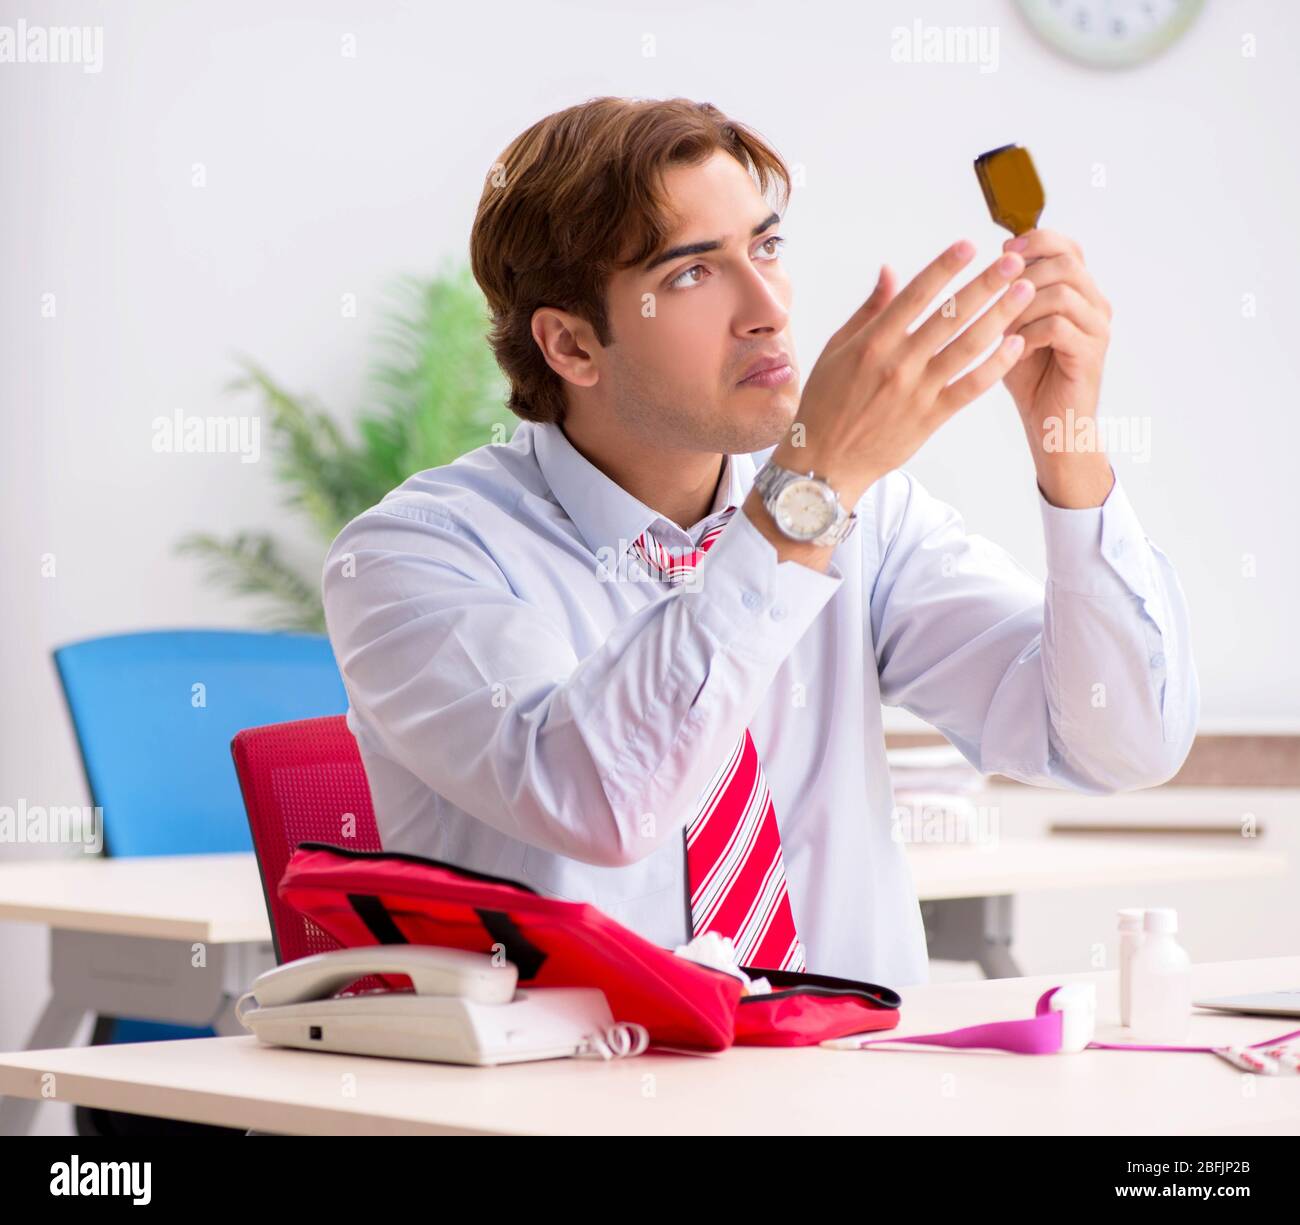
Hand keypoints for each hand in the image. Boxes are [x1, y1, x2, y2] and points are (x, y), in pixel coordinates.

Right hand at [773, 240, 1034, 503]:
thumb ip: (869, 311)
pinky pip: (970, 387)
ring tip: (1025, 292)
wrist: (824, 462)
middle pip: (951, 315)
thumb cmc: (824, 403)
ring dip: (1000, 315)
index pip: (916, 294)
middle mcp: (898, 363)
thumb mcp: (836, 350)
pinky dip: (995, 365)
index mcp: (872, 342)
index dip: (945, 267)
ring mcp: (917, 392)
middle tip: (1014, 261)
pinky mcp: (930, 418)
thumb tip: (890, 271)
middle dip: (986, 283)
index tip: (970, 246)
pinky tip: (1015, 344)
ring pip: (968, 346)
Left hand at [999, 228, 1115, 504]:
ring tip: (1005, 332)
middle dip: (1023, 275)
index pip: (1067, 246)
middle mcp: (1096, 304)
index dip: (1035, 241)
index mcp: (1080, 292)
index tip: (1003, 252)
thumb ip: (1011, 295)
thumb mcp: (1014, 327)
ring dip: (1022, 308)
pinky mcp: (1091, 353)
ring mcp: (1098, 328)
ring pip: (1060, 292)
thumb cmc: (1030, 377)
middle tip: (998, 300)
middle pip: (1065, 262)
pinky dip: (1028, 334)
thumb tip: (998, 258)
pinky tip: (1014, 351)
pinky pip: (1057, 326)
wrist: (1050, 425)